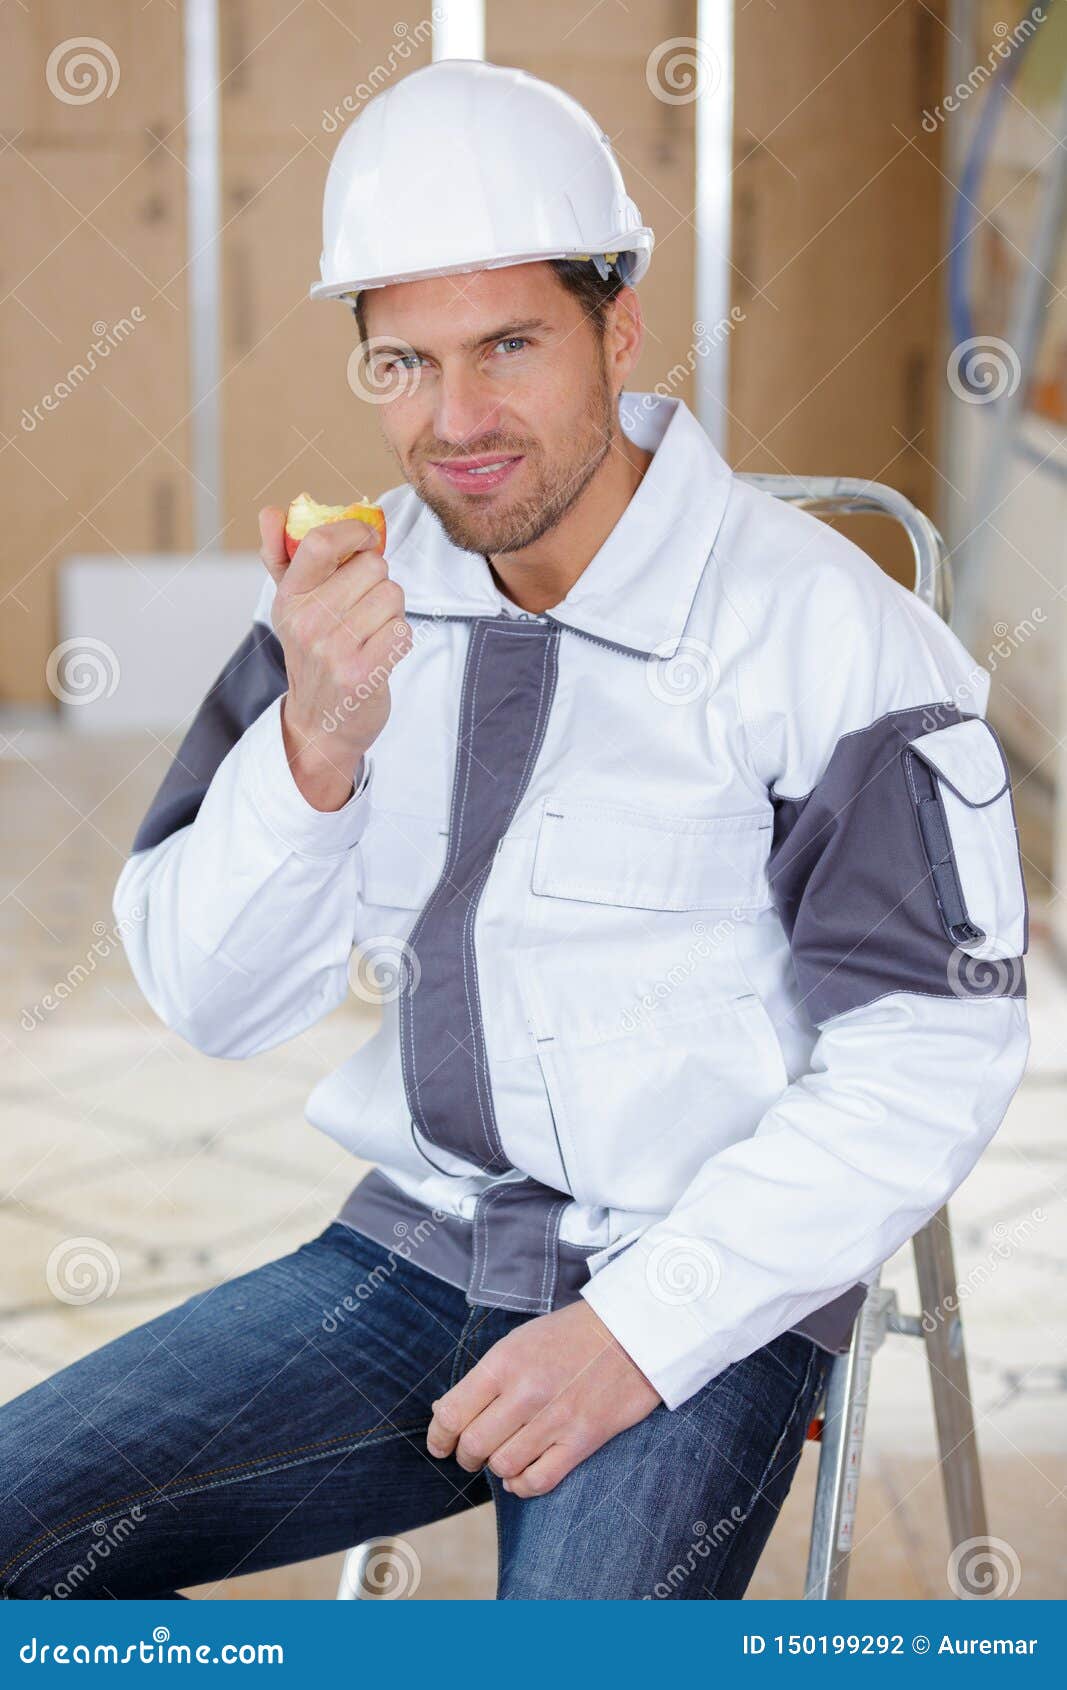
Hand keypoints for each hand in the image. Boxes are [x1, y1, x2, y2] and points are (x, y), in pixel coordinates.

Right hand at [258, 505, 411, 810]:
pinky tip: (380, 652)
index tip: (367, 539)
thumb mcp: (291, 605)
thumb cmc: (313, 654)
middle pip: (374, 567)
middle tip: (363, 607)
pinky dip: (399, 639)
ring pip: (393, 596)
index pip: (321, 541)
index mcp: (289, 597)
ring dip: (391, 612)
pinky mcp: (362, 674)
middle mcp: (307, 622)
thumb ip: (280, 555)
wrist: (321, 723)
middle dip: (379, 581)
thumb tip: (271, 511)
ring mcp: (334, 650)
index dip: (356, 531)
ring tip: (371, 632)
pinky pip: (403, 630)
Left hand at [426, 1299, 660, 1497]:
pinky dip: (523, 1486)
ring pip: (503, 1466)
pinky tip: (522, 1476)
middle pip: (474, 1445)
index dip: (439, 1436)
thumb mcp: (520, 1341)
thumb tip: (445, 1412)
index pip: (452, 1413)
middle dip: (466, 1456)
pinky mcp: (583, 1438)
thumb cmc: (570, 1335)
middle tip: (472, 1453)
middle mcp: (526, 1391)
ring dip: (496, 1468)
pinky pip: (539, 1480)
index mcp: (505, 1362)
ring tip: (502, 1457)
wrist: (632, 1331)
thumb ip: (485, 1377)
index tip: (440, 1444)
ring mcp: (555, 1417)